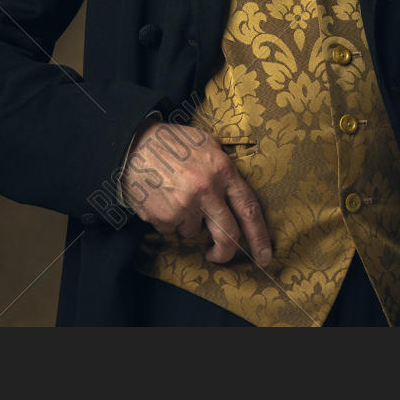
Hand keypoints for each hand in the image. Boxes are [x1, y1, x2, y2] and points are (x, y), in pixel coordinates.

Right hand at [119, 120, 272, 265]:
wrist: (133, 143)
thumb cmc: (174, 142)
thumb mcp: (208, 145)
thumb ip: (225, 170)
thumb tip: (238, 199)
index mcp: (223, 169)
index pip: (249, 208)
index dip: (259, 236)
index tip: (265, 256)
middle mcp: (207, 189)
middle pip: (227, 234)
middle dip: (225, 252)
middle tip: (218, 255)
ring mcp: (184, 205)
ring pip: (195, 232)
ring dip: (188, 224)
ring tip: (176, 199)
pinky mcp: (163, 216)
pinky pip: (172, 230)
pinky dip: (168, 221)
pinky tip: (161, 200)